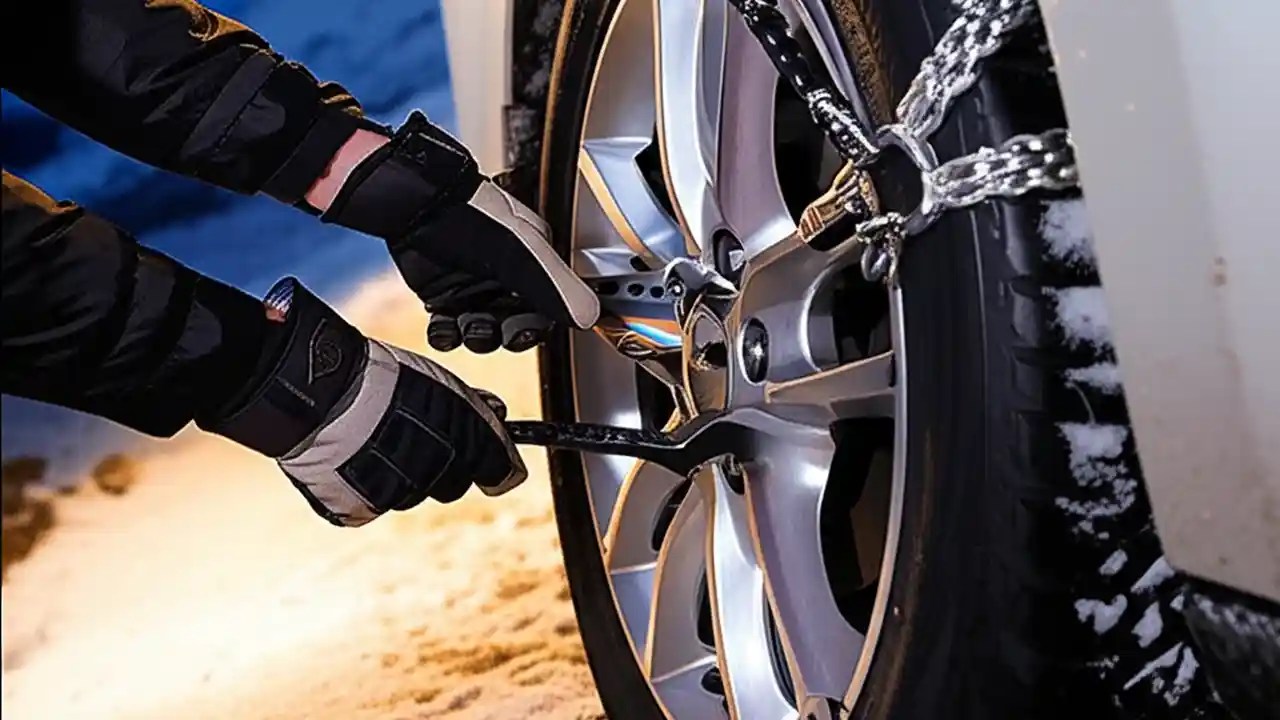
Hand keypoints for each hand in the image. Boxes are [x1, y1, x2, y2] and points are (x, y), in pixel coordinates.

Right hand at [201, 278, 524, 526]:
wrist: (317, 387)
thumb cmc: (378, 377)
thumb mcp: (438, 382)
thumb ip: (474, 409)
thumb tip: (499, 419)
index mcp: (463, 439)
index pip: (499, 470)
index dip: (498, 468)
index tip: (498, 470)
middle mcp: (436, 472)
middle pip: (452, 485)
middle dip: (441, 465)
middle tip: (411, 436)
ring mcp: (396, 494)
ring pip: (408, 495)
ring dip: (398, 475)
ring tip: (372, 438)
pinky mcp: (358, 509)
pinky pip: (368, 507)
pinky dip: (360, 490)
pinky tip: (349, 460)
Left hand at [318, 111, 598, 351]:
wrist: (414, 205)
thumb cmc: (471, 214)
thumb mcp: (523, 254)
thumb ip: (557, 288)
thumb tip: (590, 315)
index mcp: (534, 262)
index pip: (549, 306)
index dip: (542, 323)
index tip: (532, 328)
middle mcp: (506, 277)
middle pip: (517, 325)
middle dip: (510, 334)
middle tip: (503, 330)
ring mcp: (473, 287)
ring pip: (484, 332)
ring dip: (478, 336)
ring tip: (470, 324)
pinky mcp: (442, 295)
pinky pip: (449, 329)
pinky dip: (446, 335)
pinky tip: (445, 327)